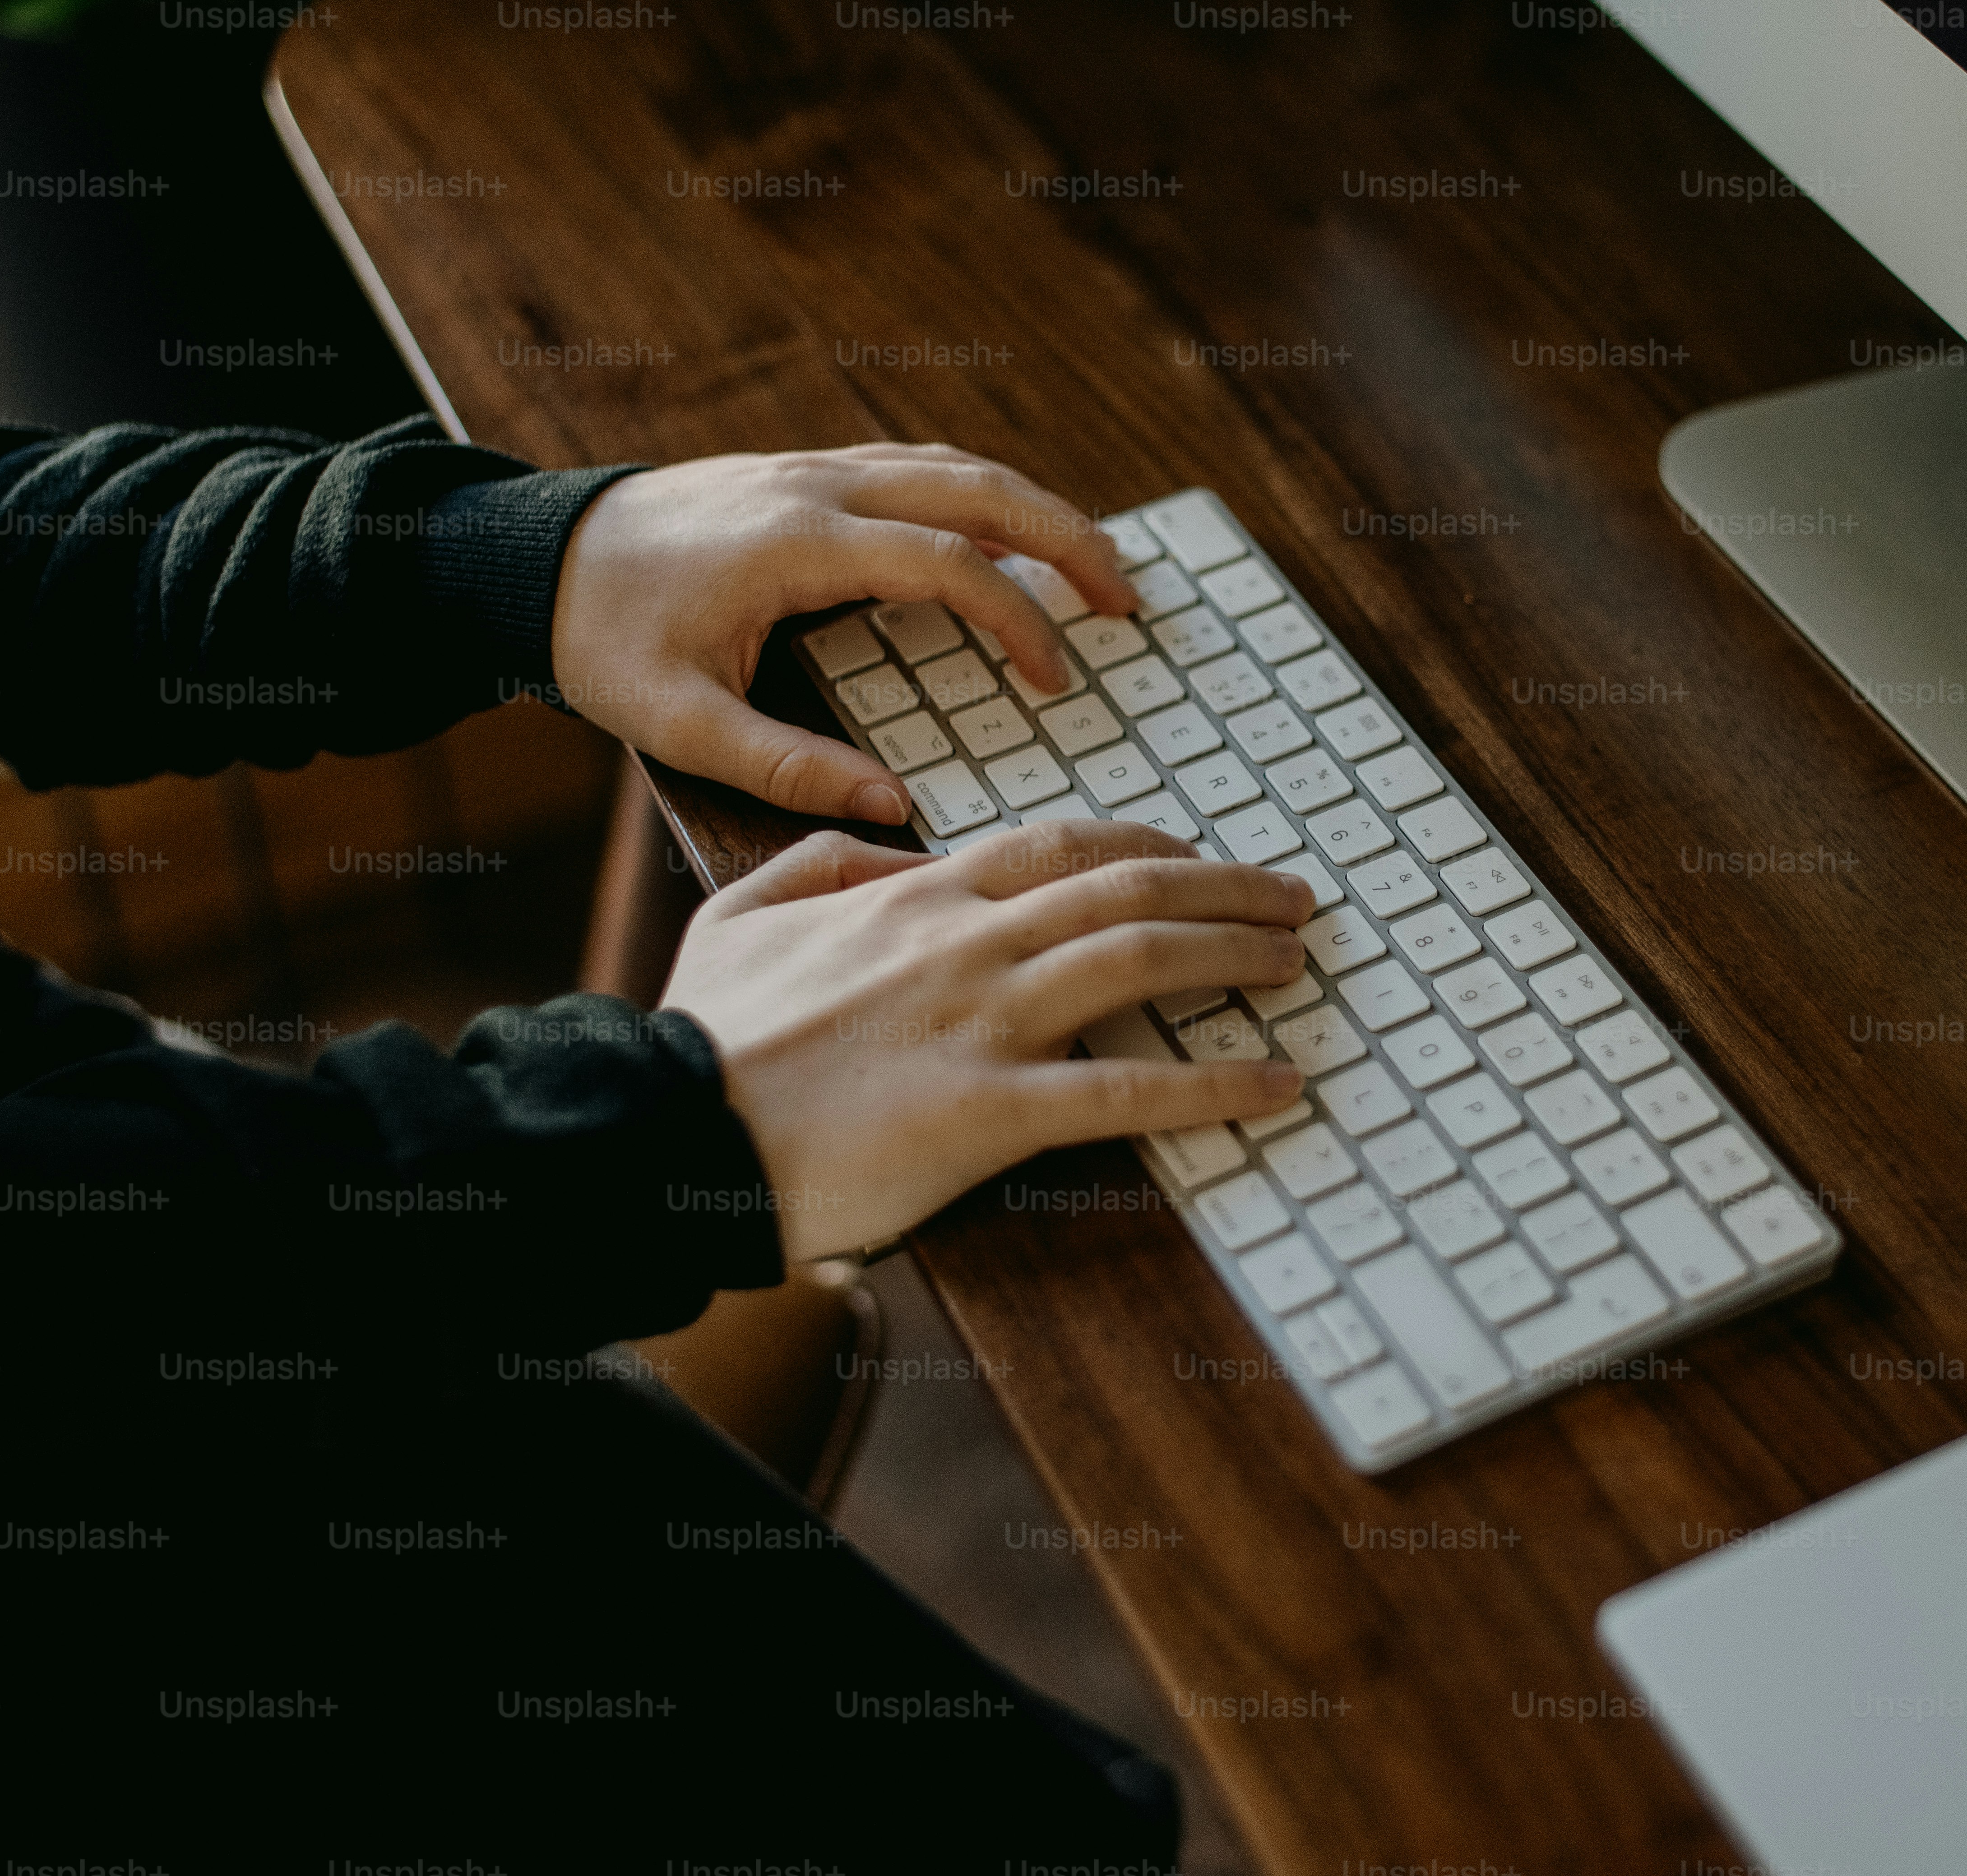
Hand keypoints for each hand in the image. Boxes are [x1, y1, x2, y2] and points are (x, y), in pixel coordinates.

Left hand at [549, 443, 1139, 824]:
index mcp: (797, 545)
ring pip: (954, 464)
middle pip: (978, 487)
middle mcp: (817, 487)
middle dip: (1067, 536)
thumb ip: (786, 767)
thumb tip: (893, 806)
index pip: (948, 564)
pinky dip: (979, 493)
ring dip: (1032, 507)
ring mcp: (811, 467)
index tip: (1056, 675)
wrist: (529, 556)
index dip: (1018, 617)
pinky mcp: (801, 469)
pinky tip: (1006, 534)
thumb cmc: (599, 638)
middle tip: (1127, 599)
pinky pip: (916, 465)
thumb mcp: (677, 723)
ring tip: (1091, 565)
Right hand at [659, 819, 1313, 1260]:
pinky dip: (1216, 1084)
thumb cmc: (706, 1034)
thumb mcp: (742, 913)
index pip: (1059, 846)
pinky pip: (1129, 1089)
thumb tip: (883, 840)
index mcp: (913, 897)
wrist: (672, 1125)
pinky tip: (1276, 1083)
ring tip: (1293, 959)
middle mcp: (965, 942)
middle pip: (1126, 886)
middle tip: (1289, 897)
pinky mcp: (992, 1110)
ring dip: (1235, 953)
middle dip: (1223, 884)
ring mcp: (984, 1022)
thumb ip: (819, 862)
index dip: (1145, 845)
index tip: (1194, 855)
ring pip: (1142, 959)